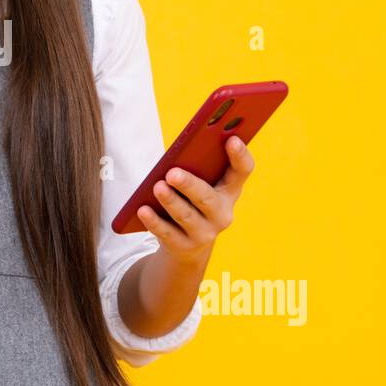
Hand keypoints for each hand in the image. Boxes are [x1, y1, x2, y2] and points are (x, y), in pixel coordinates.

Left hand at [138, 135, 254, 260]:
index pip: (243, 171)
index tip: (232, 138)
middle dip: (189, 185)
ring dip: (171, 201)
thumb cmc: (191, 201)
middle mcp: (222, 213)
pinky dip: (154, 221)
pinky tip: (142, 210)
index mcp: (229, 190)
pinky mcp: (184, 246)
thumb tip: (177, 153)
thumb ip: (195, 167)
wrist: (187, 244)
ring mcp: (205, 233)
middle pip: (208, 198)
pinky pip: (167, 233)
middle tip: (172, 173)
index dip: (240, 155)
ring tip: (157, 187)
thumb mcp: (198, 183)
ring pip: (186, 216)